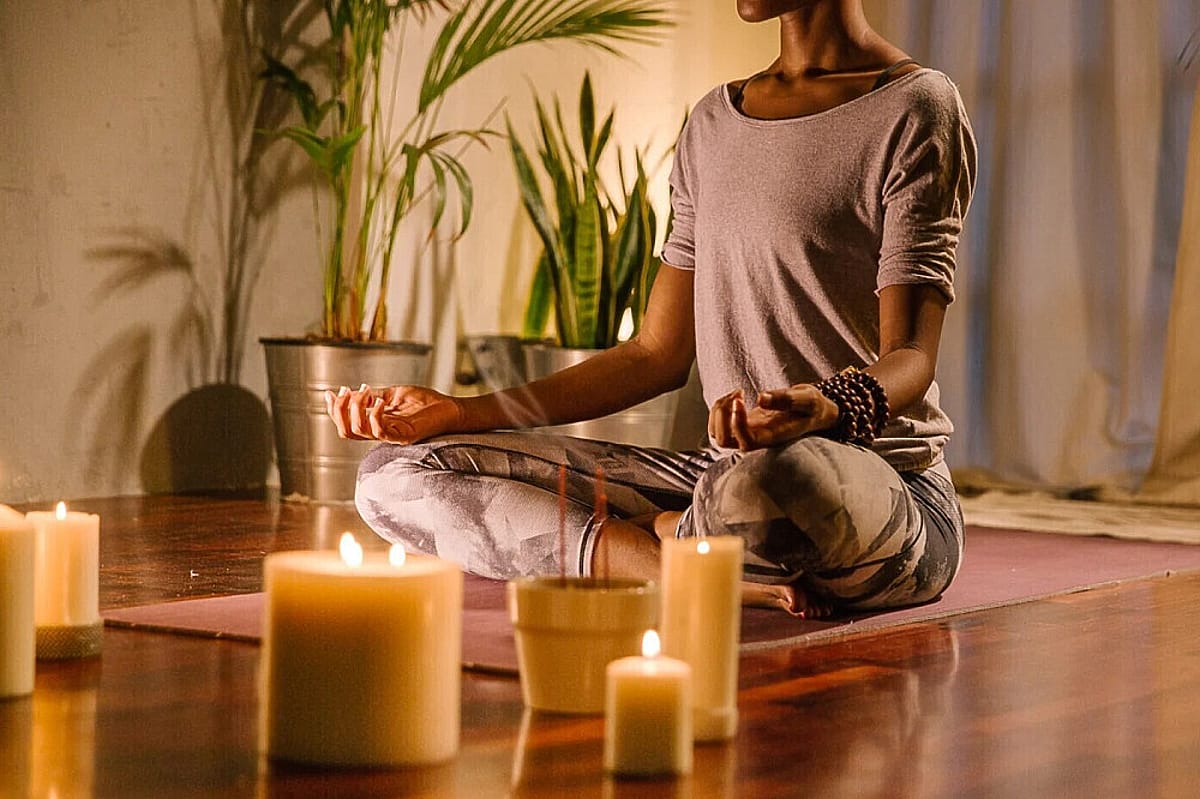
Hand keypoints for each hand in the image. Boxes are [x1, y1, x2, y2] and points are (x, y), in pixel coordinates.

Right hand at [324, 383, 463, 443]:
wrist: (451, 409)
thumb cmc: (426, 403)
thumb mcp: (394, 394)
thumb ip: (374, 395)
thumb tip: (354, 392)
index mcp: (376, 424)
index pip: (346, 424)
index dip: (333, 411)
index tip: (330, 392)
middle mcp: (380, 433)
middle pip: (346, 432)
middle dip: (338, 410)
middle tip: (345, 391)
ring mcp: (391, 436)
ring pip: (359, 431)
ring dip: (355, 408)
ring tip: (365, 391)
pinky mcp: (404, 437)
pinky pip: (381, 432)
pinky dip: (375, 414)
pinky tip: (380, 400)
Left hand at [708, 384, 838, 450]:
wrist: (812, 412)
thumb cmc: (811, 407)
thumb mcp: (807, 398)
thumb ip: (788, 399)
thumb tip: (761, 398)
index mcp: (772, 437)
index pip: (746, 442)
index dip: (737, 423)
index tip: (740, 399)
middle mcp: (756, 439)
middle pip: (723, 442)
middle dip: (722, 415)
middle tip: (738, 395)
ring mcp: (747, 433)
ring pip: (716, 434)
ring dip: (718, 410)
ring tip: (737, 393)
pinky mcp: (742, 425)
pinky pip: (719, 424)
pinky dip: (720, 407)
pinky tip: (737, 395)